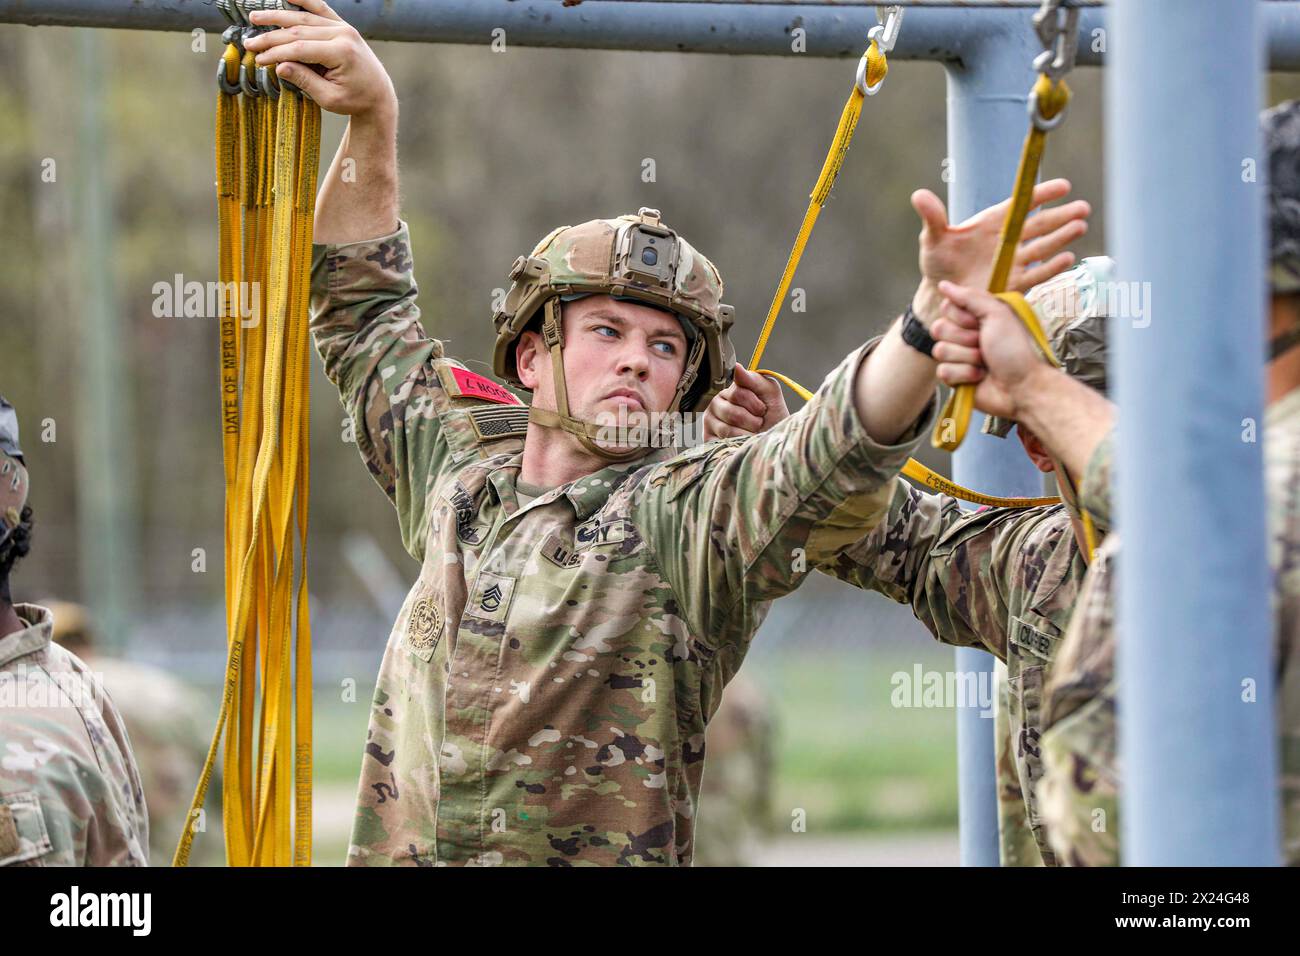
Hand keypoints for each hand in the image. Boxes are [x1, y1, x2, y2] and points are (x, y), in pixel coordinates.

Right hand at [244, 0, 396, 121]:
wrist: (379, 95)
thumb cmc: (355, 100)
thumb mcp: (330, 98)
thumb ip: (305, 81)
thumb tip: (279, 66)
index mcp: (342, 52)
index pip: (300, 48)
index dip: (277, 53)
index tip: (259, 60)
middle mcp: (343, 34)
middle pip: (299, 30)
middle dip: (271, 37)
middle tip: (250, 43)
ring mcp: (344, 27)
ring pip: (305, 17)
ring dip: (278, 16)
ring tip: (255, 17)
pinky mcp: (343, 26)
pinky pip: (321, 8)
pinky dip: (304, 0)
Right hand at [702, 364, 790, 439]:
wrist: (773, 440)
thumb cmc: (772, 416)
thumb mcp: (769, 393)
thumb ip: (753, 380)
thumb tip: (736, 367)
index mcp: (729, 391)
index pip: (737, 393)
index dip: (753, 403)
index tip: (762, 408)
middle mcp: (716, 404)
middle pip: (731, 412)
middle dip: (752, 420)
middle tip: (759, 422)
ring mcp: (711, 422)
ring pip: (727, 429)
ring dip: (747, 433)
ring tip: (753, 432)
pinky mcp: (709, 440)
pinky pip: (723, 442)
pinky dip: (739, 443)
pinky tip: (744, 441)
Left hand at [910, 178, 1089, 324]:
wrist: (941, 294)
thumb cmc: (938, 262)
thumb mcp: (932, 239)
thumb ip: (932, 217)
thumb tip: (918, 195)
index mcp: (992, 223)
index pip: (1021, 206)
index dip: (1041, 195)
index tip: (1063, 186)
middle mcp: (1008, 240)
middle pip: (1039, 225)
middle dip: (1061, 216)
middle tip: (1083, 207)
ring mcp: (1013, 262)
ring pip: (1043, 246)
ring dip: (1062, 236)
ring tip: (1080, 225)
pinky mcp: (1014, 283)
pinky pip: (1037, 274)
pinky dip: (1051, 267)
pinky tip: (1068, 258)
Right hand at [930, 280, 1053, 420]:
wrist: (1023, 386)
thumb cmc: (1016, 350)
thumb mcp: (997, 314)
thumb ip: (969, 297)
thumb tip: (944, 284)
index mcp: (976, 317)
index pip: (947, 308)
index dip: (961, 317)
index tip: (980, 323)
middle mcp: (966, 335)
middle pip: (938, 328)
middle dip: (964, 338)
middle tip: (984, 344)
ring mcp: (959, 357)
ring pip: (939, 351)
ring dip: (966, 357)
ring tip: (985, 361)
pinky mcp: (955, 377)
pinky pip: (942, 372)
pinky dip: (963, 374)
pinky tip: (979, 376)